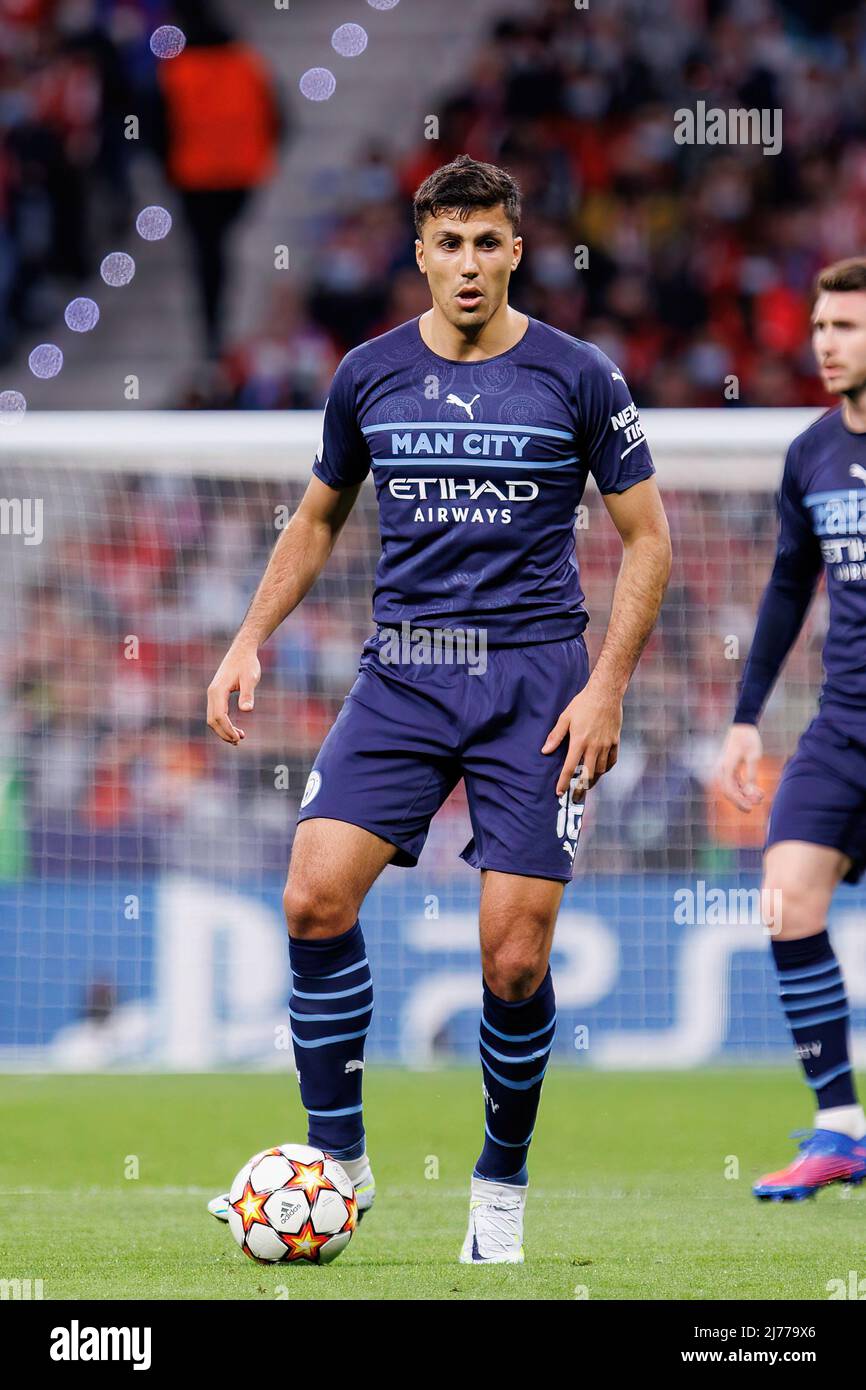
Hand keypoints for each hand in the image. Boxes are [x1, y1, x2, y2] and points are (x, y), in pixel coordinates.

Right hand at [206, 640, 260, 744]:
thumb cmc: (247, 664)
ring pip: (213, 718)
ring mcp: (213, 694)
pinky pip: (217, 713)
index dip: (227, 729)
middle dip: (224, 733)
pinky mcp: (217, 694)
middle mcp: (212, 693)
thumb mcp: (250, 678)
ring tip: (238, 739)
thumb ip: (247, 693)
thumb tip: (247, 710)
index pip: (219, 716)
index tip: (238, 738)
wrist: (242, 651)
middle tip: (238, 742)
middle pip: (212, 720)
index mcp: (218, 691)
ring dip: (223, 730)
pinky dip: (223, 723)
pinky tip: (235, 729)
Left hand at [542, 681, 621, 795]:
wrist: (606, 693)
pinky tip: (601, 770)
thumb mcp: (565, 717)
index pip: (569, 768)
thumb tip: (545, 751)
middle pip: (588, 775)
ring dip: (593, 779)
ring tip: (587, 784)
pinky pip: (612, 760)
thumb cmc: (583, 704)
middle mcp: (594, 746)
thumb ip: (555, 736)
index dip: (563, 782)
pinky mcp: (615, 741)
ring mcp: (606, 745)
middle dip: (581, 788)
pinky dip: (606, 768)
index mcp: (579, 741)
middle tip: (576, 797)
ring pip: (601, 770)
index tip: (560, 793)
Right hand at [717, 722, 763, 811]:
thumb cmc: (748, 739)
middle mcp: (722, 769)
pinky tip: (756, 791)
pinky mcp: (729, 768)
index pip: (730, 790)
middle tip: (754, 807)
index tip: (751, 807)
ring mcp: (725, 769)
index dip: (739, 801)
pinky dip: (744, 788)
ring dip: (744, 794)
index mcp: (726, 767)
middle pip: (729, 792)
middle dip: (741, 800)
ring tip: (760, 797)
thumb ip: (751, 775)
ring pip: (732, 788)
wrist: (742, 726)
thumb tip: (750, 792)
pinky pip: (734, 782)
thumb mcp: (753, 757)